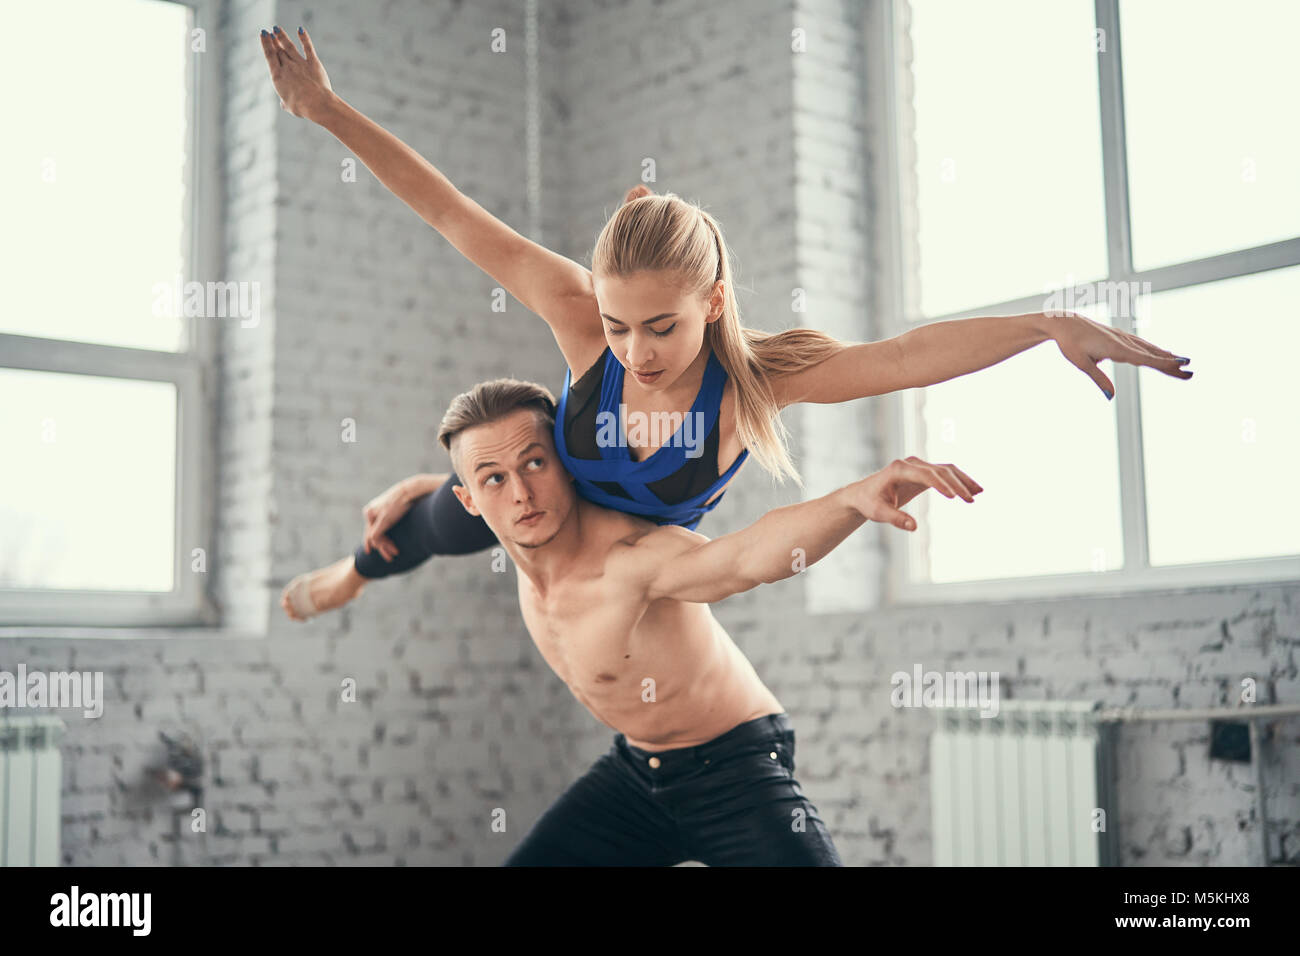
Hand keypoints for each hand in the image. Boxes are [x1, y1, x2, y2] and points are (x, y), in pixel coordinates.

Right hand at [259, 25, 332, 120]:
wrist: (317, 104)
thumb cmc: (301, 107)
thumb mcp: (288, 106)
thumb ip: (284, 102)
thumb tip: (283, 104)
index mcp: (278, 76)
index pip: (269, 55)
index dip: (266, 43)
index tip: (263, 34)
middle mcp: (287, 67)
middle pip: (278, 50)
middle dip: (273, 40)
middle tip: (269, 32)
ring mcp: (300, 64)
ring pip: (289, 46)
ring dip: (282, 36)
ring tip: (277, 29)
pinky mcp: (313, 63)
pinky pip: (308, 48)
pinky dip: (304, 38)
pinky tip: (300, 30)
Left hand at [361, 478, 416, 561]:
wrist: (413, 490)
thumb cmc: (409, 497)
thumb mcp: (397, 508)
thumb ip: (391, 516)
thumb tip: (395, 523)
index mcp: (373, 508)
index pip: (371, 528)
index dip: (376, 541)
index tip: (380, 550)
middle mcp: (370, 511)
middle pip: (371, 534)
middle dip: (380, 547)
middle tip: (389, 558)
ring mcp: (373, 515)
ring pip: (373, 537)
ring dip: (384, 548)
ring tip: (394, 554)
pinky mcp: (380, 520)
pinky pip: (376, 537)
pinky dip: (384, 545)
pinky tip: (394, 549)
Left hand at [848, 457, 982, 530]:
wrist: (863, 494)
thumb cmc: (869, 502)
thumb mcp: (879, 513)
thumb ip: (896, 518)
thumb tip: (914, 527)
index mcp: (898, 469)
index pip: (925, 474)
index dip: (941, 485)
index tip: (954, 498)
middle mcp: (910, 464)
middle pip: (940, 471)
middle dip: (957, 484)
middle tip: (971, 499)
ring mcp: (918, 466)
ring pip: (946, 470)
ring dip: (963, 480)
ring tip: (979, 492)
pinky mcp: (923, 473)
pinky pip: (945, 474)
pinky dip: (958, 481)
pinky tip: (972, 490)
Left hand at [1048, 312, 1191, 398]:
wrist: (1062, 322)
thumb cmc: (1069, 344)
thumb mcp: (1081, 363)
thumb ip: (1098, 379)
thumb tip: (1111, 397)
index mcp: (1115, 348)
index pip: (1144, 359)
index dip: (1163, 363)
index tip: (1182, 365)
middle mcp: (1122, 341)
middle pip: (1151, 355)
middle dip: (1171, 364)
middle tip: (1191, 372)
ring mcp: (1122, 337)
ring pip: (1148, 349)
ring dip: (1166, 356)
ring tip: (1183, 363)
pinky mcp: (1119, 336)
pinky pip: (1141, 345)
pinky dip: (1154, 350)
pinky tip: (1163, 353)